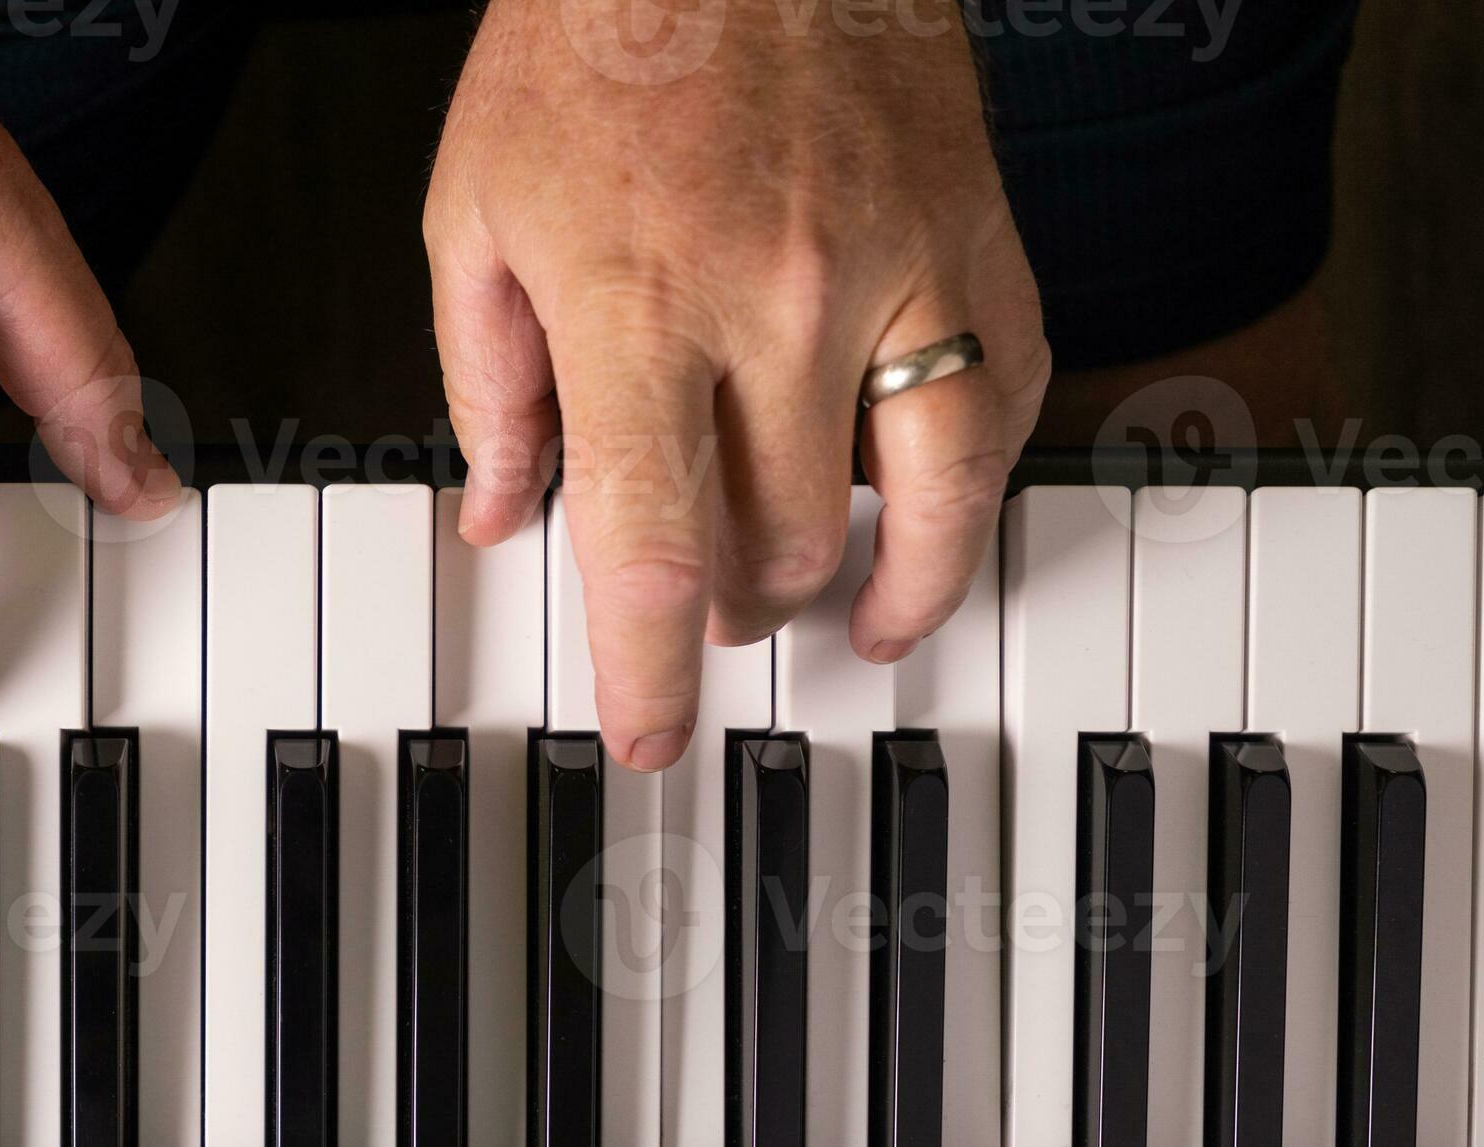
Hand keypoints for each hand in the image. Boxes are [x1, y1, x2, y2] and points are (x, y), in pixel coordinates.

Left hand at [427, 0, 1050, 767]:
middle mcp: (777, 303)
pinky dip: (975, 482)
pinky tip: (936, 510)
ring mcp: (897, 269)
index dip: (646, 676)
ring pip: (927, 505)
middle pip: (779, 548)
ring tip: (857, 621)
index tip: (647, 739)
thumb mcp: (476, 210)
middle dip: (734, 612)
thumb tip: (500, 515)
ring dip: (888, 590)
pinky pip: (1006, 402)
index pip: (648, 551)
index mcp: (635, 306)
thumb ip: (487, 385)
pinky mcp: (977, 233)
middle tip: (707, 612)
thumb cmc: (592, 35)